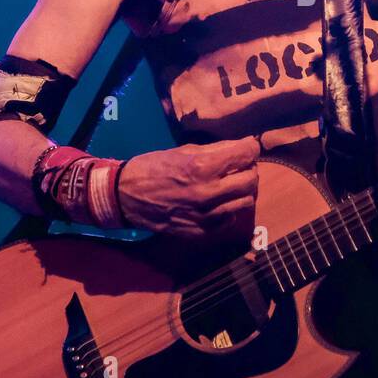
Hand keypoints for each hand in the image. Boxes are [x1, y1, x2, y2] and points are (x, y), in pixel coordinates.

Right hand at [118, 137, 260, 240]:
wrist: (126, 197)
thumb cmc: (153, 167)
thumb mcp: (183, 150)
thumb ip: (215, 150)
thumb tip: (241, 146)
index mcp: (202, 167)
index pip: (247, 153)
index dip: (250, 147)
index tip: (246, 146)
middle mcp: (208, 193)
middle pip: (251, 179)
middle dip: (249, 168)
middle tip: (238, 165)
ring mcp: (206, 216)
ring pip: (246, 201)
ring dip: (242, 190)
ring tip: (229, 184)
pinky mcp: (201, 232)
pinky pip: (230, 219)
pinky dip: (229, 208)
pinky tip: (216, 201)